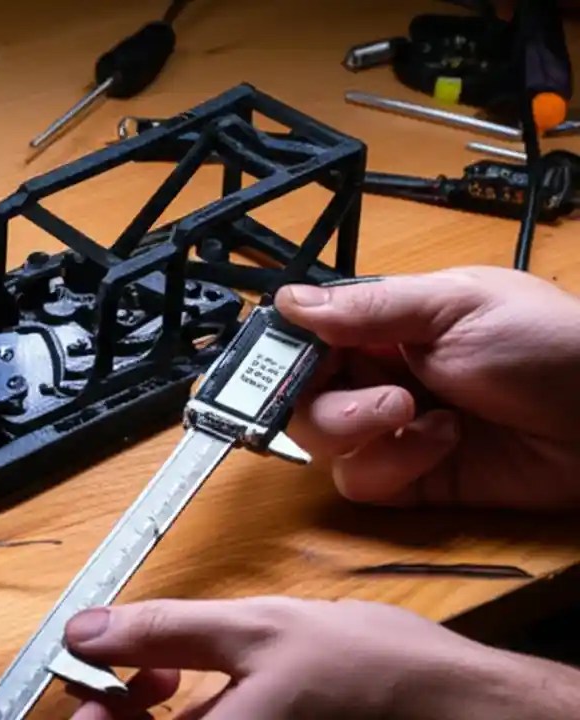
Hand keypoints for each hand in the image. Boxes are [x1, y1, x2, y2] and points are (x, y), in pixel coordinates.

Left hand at [63, 596, 579, 718]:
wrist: (455, 703)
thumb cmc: (371, 672)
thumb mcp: (255, 630)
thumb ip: (163, 631)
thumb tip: (88, 629)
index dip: (92, 713)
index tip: (88, 672)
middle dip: (122, 704)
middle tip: (133, 662)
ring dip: (154, 705)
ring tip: (180, 663)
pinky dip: (196, 711)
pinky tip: (209, 679)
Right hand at [272, 266, 579, 508]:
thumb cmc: (552, 345)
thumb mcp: (456, 306)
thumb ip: (368, 308)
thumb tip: (291, 300)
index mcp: (383, 324)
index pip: (303, 340)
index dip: (284, 357)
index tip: (282, 368)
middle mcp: (379, 375)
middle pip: (299, 399)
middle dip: (325, 405)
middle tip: (378, 402)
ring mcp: (394, 429)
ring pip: (323, 444)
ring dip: (360, 432)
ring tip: (417, 415)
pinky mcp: (414, 478)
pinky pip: (364, 482)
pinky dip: (394, 466)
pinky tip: (443, 442)